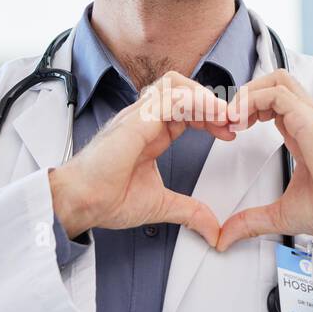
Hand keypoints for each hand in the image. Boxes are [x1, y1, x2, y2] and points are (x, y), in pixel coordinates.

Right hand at [49, 71, 236, 246]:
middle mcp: (143, 120)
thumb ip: (189, 211)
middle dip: (212, 101)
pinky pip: (168, 98)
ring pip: (175, 84)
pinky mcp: (134, 121)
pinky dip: (194, 103)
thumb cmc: (104, 198)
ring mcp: (137, 117)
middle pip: (182, 88)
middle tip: (232, 121)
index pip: (185, 108)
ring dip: (204, 96)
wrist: (79, 203)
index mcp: (149, 133)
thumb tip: (212, 228)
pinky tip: (210, 117)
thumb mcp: (160, 205)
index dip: (210, 115)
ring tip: (223, 116)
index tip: (229, 131)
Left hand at [215, 69, 312, 251]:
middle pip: (273, 83)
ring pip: (276, 80)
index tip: (229, 129)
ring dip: (247, 94)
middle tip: (226, 119)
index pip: (272, 102)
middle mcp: (306, 119)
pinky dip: (253, 100)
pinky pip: (278, 94)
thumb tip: (226, 236)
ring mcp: (309, 116)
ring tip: (231, 117)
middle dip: (244, 94)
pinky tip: (240, 121)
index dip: (247, 108)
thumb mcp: (279, 214)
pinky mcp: (309, 120)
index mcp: (301, 132)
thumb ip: (251, 221)